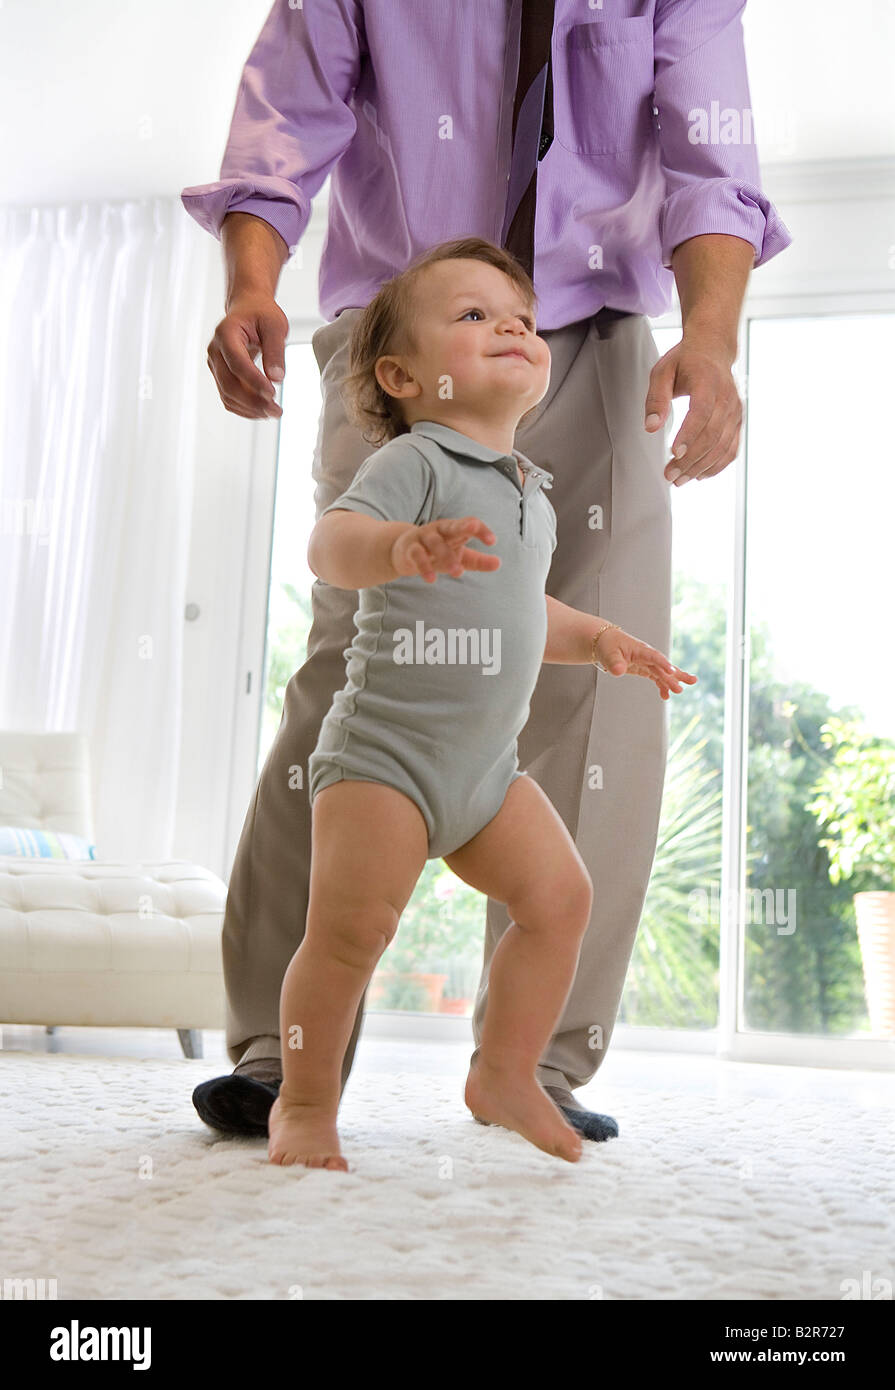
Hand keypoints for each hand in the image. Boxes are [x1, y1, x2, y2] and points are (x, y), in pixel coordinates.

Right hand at [207, 292, 287, 418]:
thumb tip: (276, 378)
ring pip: (227, 395)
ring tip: (274, 412)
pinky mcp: (220, 375)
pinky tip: (262, 411)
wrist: (248, 309)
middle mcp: (215, 351)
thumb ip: (276, 350)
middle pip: (229, 384)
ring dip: (250, 409)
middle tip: (276, 410)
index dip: (253, 381)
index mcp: (226, 334)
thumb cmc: (261, 314)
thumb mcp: (275, 325)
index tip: (273, 393)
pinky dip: (245, 409)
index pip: (237, 363)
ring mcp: (215, 365)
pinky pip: (228, 398)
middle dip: (253, 401)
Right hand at [391, 517, 500, 583]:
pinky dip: (424, 566)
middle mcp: (439, 530)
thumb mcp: (460, 556)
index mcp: (454, 530)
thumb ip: (479, 561)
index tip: (492, 541)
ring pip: (435, 543)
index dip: (481, 531)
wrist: (404, 552)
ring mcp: (424, 538)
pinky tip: (431, 579)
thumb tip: (499, 564)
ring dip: (446, 555)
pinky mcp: (410, 549)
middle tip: (472, 528)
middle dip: (463, 526)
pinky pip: (417, 555)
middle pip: (452, 526)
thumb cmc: (437, 552)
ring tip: (458, 572)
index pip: (470, 525)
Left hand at [595, 628, 697, 700]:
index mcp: (640, 649)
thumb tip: (618, 671)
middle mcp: (647, 655)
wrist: (606, 642)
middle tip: (685, 686)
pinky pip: (656, 677)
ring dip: (673, 681)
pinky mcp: (645, 668)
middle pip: (664, 665)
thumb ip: (614, 662)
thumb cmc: (608, 645)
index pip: (654, 657)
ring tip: (682, 691)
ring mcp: (647, 662)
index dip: (663, 663)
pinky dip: (661, 686)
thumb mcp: (608, 653)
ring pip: (663, 672)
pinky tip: (666, 696)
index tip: (671, 671)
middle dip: (674, 676)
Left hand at [644, 334, 742, 484]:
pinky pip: (731, 449)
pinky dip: (717, 466)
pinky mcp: (737, 422)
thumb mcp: (662, 372)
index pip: (702, 412)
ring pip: (722, 446)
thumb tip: (651, 427)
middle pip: (712, 435)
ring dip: (701, 467)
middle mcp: (727, 398)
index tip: (674, 453)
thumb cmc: (684, 362)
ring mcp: (735, 412)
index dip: (690, 434)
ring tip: (680, 480)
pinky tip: (700, 476)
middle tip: (670, 475)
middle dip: (691, 459)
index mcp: (708, 382)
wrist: (713, 351)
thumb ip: (656, 399)